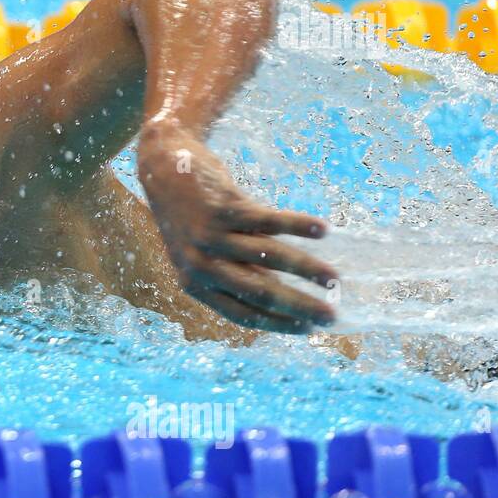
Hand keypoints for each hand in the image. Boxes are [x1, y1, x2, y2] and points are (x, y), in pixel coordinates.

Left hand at [136, 122, 337, 333]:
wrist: (162, 168)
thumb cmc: (190, 217)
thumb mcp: (203, 254)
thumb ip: (236, 274)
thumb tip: (284, 296)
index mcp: (195, 284)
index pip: (243, 313)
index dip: (278, 324)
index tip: (309, 329)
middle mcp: (200, 264)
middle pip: (259, 292)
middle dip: (299, 306)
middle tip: (331, 316)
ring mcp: (210, 236)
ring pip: (268, 257)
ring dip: (306, 269)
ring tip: (335, 278)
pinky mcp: (223, 208)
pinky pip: (268, 221)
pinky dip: (298, 225)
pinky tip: (323, 230)